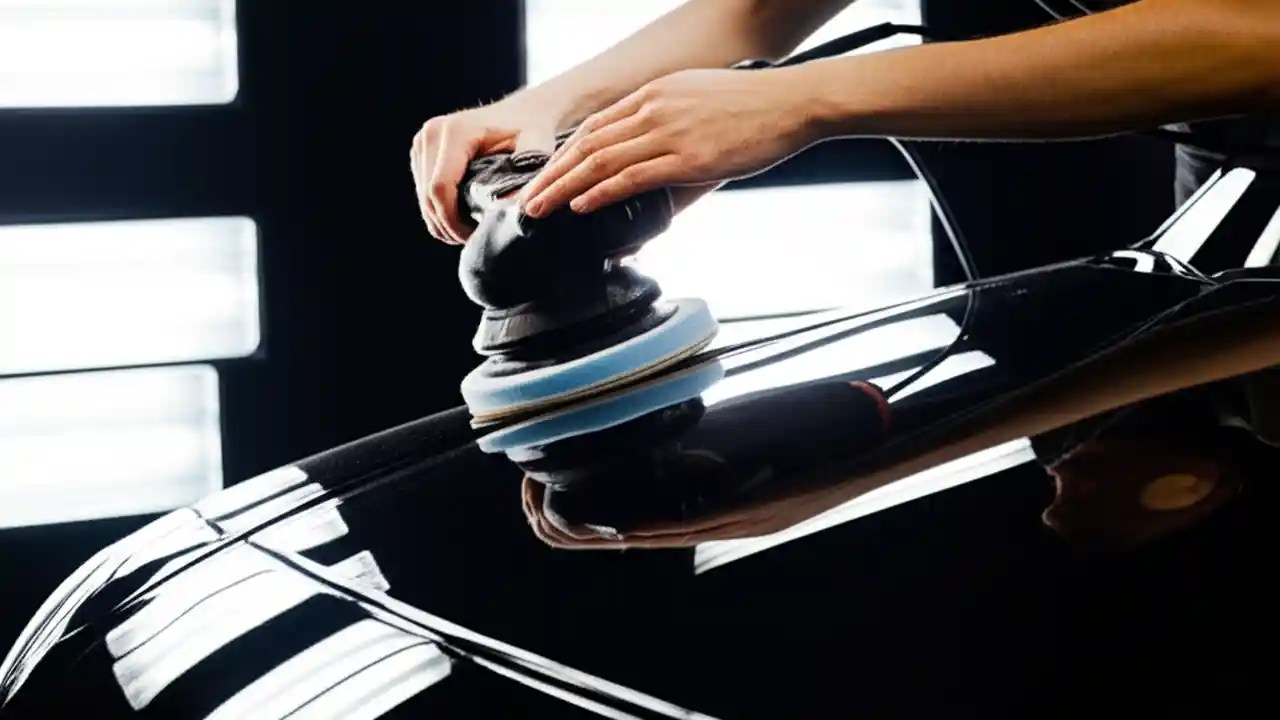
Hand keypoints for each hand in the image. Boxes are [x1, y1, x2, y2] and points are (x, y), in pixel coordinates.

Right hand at [410, 100, 557, 243]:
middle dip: (447, 225)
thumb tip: (513, 207)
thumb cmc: (533, 129)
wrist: (523, 111)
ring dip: (441, 221)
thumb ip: (528, 172)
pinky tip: (462, 217)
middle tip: (474, 239)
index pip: (440, 188)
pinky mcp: (422, 151)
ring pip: (422, 197)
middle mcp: (432, 134)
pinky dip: (439, 210)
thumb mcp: (537, 147)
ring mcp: (423, 142)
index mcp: (455, 133)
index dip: (453, 220)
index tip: (476, 235)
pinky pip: (423, 191)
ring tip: (469, 231)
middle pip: (427, 196)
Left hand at [520, 68, 815, 218]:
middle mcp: (652, 109)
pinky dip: (599, 192)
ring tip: (538, 209)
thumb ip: (672, 147)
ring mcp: (668, 132)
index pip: (592, 128)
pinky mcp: (687, 157)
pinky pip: (632, 177)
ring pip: (599, 161)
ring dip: (562, 188)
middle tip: (524, 200)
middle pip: (585, 145)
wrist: (792, 101)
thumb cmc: (752, 110)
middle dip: (549, 175)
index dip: (561, 156)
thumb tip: (657, 191)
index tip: (541, 177)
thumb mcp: (699, 110)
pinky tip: (580, 206)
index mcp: (653, 95)